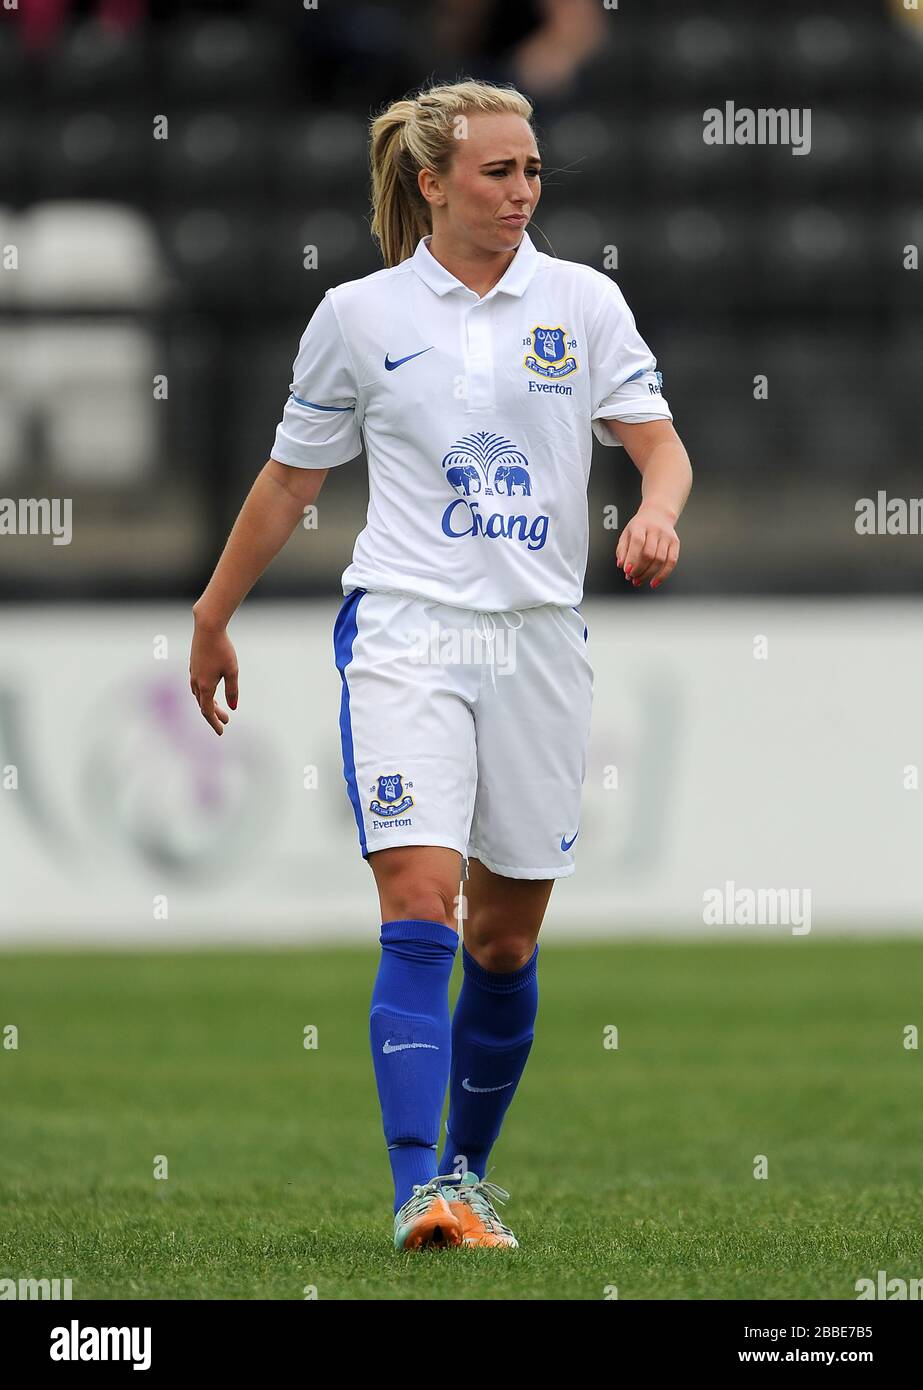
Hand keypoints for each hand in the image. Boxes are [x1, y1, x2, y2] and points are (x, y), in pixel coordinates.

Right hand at [189, 616, 238, 735]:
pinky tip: (210, 689)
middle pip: (203, 704)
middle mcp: (196, 682)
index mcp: (206, 686)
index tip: (222, 731)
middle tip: (226, 720)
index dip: (215, 723)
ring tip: (220, 707)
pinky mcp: (193, 665)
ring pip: (198, 695)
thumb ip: (232, 690)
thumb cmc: (223, 649)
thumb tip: (233, 707)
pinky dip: (204, 693)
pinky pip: (196, 685)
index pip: (208, 711)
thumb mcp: (232, 671)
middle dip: (214, 714)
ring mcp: (193, 673)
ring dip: (209, 703)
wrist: (207, 628)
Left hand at [615, 503, 679, 588]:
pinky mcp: (675, 543)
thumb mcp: (626, 533)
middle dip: (639, 570)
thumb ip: (622, 549)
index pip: (638, 542)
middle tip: (632, 578)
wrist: (658, 514)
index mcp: (640, 525)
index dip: (632, 558)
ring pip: (660, 560)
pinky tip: (655, 582)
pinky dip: (663, 575)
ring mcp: (667, 536)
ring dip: (648, 574)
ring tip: (639, 581)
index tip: (627, 571)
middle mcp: (655, 530)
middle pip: (649, 554)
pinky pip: (671, 562)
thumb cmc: (640, 526)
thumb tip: (621, 564)